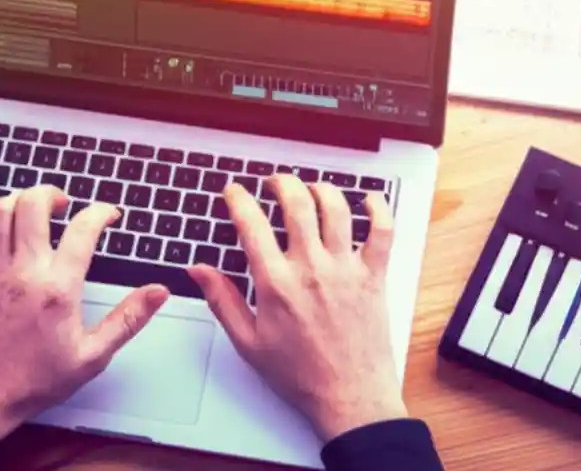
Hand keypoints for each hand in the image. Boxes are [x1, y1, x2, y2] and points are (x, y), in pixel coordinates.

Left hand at [0, 186, 169, 438]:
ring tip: (37, 211)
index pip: (83, 229)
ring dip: (21, 201)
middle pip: (33, 204)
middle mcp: (25, 271)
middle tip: (65, 204)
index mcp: (58, 288)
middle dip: (53, 193)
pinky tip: (9, 238)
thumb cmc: (36, 379)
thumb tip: (157, 292)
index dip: (101, 212)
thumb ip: (128, 319)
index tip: (109, 215)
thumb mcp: (92, 355)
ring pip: (2, 210)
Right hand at [188, 175, 406, 441]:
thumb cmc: (300, 375)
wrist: (349, 397)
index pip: (251, 223)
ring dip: (320, 188)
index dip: (238, 198)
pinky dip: (378, 208)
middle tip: (272, 183)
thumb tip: (198, 269)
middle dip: (280, 182)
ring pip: (336, 207)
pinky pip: (383, 230)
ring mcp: (346, 269)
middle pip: (295, 202)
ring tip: (310, 189)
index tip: (234, 191)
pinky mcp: (373, 276)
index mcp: (276, 283)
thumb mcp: (248, 342)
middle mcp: (311, 269)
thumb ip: (222, 299)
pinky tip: (367, 200)